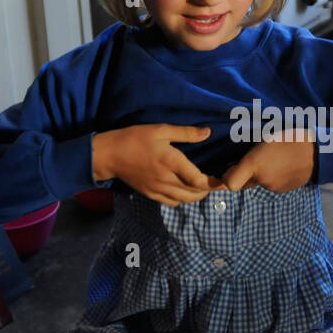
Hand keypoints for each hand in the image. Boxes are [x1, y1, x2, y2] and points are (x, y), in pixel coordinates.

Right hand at [93, 124, 224, 206]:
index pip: (198, 180)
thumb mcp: (160, 130)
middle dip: (208, 190)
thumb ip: (185, 133)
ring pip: (184, 200)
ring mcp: (157, 189)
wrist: (108, 155)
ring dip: (196, 196)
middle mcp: (166, 180)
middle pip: (194, 193)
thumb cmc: (134, 138)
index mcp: (171, 162)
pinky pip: (171, 202)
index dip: (213, 183)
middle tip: (218, 183)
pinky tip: (185, 190)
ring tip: (203, 187)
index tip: (224, 180)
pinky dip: (182, 199)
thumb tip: (208, 132)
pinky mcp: (150, 194)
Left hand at [220, 128, 315, 192]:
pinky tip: (283, 165)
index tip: (230, 167)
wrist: (318, 151)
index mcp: (254, 163)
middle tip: (254, 158)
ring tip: (274, 158)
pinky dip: (273, 177)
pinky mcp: (283, 190)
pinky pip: (271, 185)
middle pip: (243, 182)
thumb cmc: (290, 136)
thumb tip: (234, 158)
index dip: (226, 177)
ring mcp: (273, 187)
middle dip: (244, 173)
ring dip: (261, 174)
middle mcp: (261, 179)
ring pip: (258, 182)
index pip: (230, 183)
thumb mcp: (265, 135)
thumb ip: (248, 150)